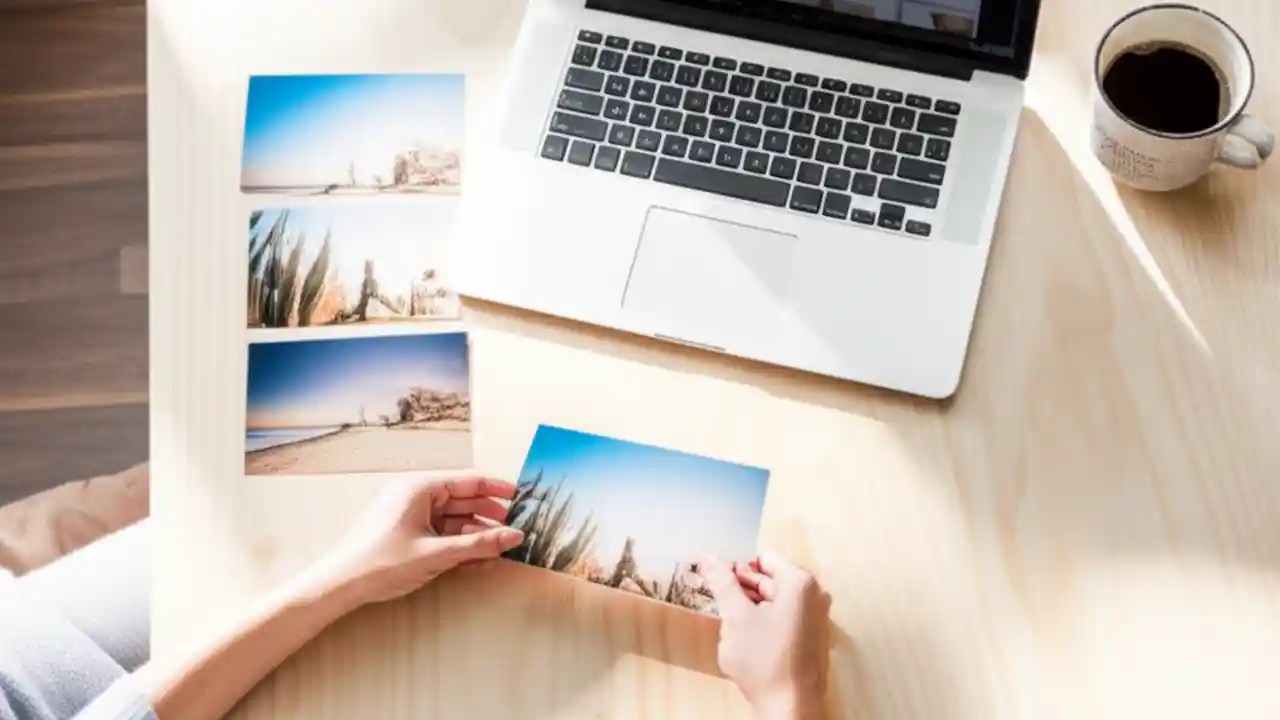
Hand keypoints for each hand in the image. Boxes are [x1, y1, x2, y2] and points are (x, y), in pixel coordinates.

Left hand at [310, 476, 524, 607]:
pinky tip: (478, 559)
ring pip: (455, 519)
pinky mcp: (409, 533)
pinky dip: (460, 544)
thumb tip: (513, 537)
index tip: (523, 497)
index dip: (498, 488)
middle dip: (491, 515)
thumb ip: (478, 544)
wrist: (340, 585)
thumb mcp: (436, 554)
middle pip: (464, 499)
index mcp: (420, 487)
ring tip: (500, 549)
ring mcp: (412, 514)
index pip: (469, 481)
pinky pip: (443, 533)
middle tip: (516, 528)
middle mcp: (416, 495)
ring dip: (477, 533)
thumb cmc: (380, 562)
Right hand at [701, 552, 831, 719]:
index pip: (763, 558)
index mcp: (800, 583)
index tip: (718, 580)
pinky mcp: (811, 639)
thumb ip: (721, 582)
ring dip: (752, 607)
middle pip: (771, 578)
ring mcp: (816, 618)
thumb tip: (707, 558)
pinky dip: (765, 622)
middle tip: (720, 601)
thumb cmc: (765, 662)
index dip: (738, 567)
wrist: (789, 708)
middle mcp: (815, 596)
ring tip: (732, 624)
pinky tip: (748, 640)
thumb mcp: (735, 617)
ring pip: (776, 600)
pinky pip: (785, 618)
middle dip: (743, 588)